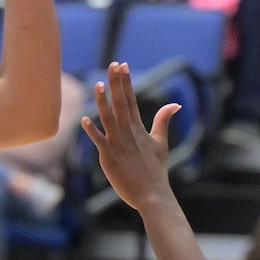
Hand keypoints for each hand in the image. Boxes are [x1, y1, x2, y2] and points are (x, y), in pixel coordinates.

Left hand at [81, 61, 178, 215]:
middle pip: (121, 103)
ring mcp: (118, 145)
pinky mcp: (109, 158)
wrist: (152, 195)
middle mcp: (128, 133)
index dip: (126, 82)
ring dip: (103, 101)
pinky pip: (98, 142)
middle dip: (116, 83)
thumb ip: (163, 122)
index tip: (123, 65)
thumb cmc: (155, 170)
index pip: (131, 100)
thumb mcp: (161, 143)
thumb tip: (175, 105)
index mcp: (138, 128)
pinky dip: (92, 131)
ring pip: (108, 119)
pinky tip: (84, 119)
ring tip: (98, 84)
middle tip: (113, 64)